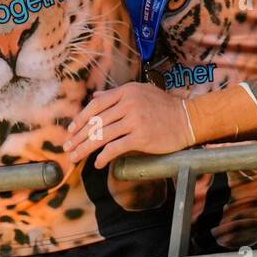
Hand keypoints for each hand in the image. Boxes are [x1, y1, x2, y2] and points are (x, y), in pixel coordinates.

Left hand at [63, 82, 195, 169]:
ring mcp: (135, 120)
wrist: (189, 120)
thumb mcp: (141, 93)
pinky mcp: (141, 137)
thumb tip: (95, 98)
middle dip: (78, 137)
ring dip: (85, 149)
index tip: (70, 131)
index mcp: (126, 92)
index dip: (80, 119)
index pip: (95, 106)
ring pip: (102, 136)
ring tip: (75, 157)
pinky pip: (116, 148)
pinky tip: (97, 164)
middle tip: (67, 147)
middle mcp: (128, 104)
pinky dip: (103, 157)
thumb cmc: (165, 107)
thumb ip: (116, 95)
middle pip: (96, 122)